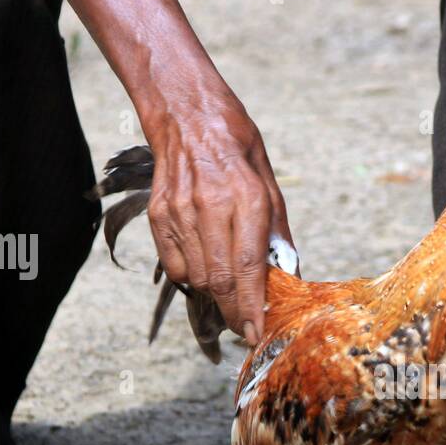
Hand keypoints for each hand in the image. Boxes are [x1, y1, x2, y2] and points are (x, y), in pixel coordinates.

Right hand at [41, 0, 293, 343]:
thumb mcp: (270, 180)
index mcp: (247, 199)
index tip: (257, 334)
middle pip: (220, 281)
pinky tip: (203, 269)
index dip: (252, 308)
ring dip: (214, 298)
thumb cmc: (236, 143)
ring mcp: (180, 212)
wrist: (185, 111)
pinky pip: (174, 265)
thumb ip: (277, 230)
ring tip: (229, 298)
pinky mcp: (158, 214)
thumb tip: (287, 273)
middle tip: (245, 329)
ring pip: (196, 278)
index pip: (249, 268)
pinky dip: (190, 277)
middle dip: (234, 314)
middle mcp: (211, 207)